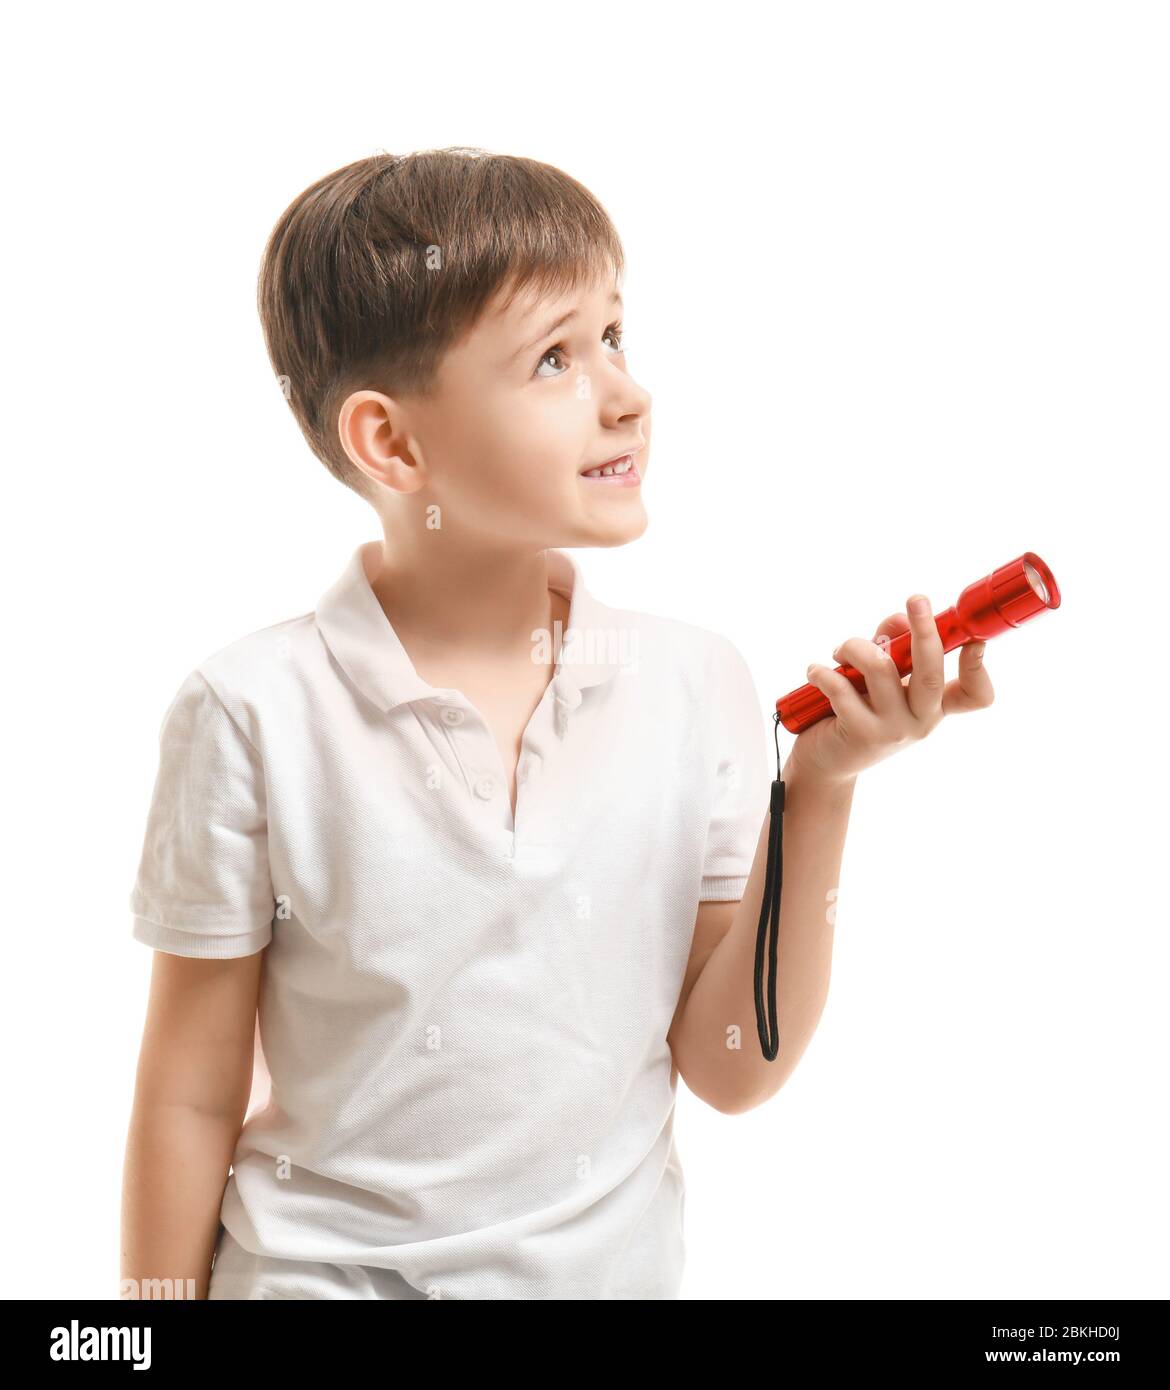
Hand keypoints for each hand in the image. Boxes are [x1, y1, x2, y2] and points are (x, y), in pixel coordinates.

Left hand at [787, 594, 994, 787]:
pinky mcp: (862, 734)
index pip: (975, 695)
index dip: (979, 668)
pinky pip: (843, 689)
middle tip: (917, 599)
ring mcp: (894, 730)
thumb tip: (899, 621)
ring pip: (880, 668)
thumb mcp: (880, 680)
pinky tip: (815, 672)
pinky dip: (824, 673)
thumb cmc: (855, 711)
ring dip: (854, 647)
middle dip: (924, 631)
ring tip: (839, 652)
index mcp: (934, 706)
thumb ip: (893, 646)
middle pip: (932, 673)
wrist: (825, 762)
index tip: (974, 640)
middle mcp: (921, 720)